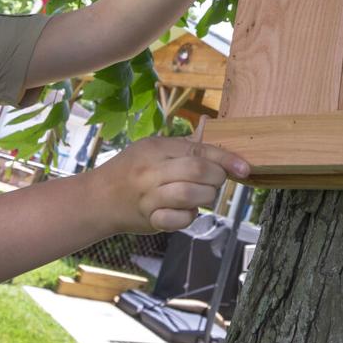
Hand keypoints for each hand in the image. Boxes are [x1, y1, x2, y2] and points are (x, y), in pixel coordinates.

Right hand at [93, 136, 251, 232]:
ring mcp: (149, 196)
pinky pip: (180, 220)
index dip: (226, 159)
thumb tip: (209, 123)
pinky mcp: (149, 219)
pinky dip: (189, 216)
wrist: (97, 199)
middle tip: (216, 182)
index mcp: (155, 148)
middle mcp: (151, 170)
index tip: (245, 168)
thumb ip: (183, 144)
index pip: (198, 150)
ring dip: (206, 197)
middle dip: (217, 178)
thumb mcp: (151, 148)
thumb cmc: (131, 170)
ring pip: (191, 195)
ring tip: (203, 196)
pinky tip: (184, 211)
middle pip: (198, 171)